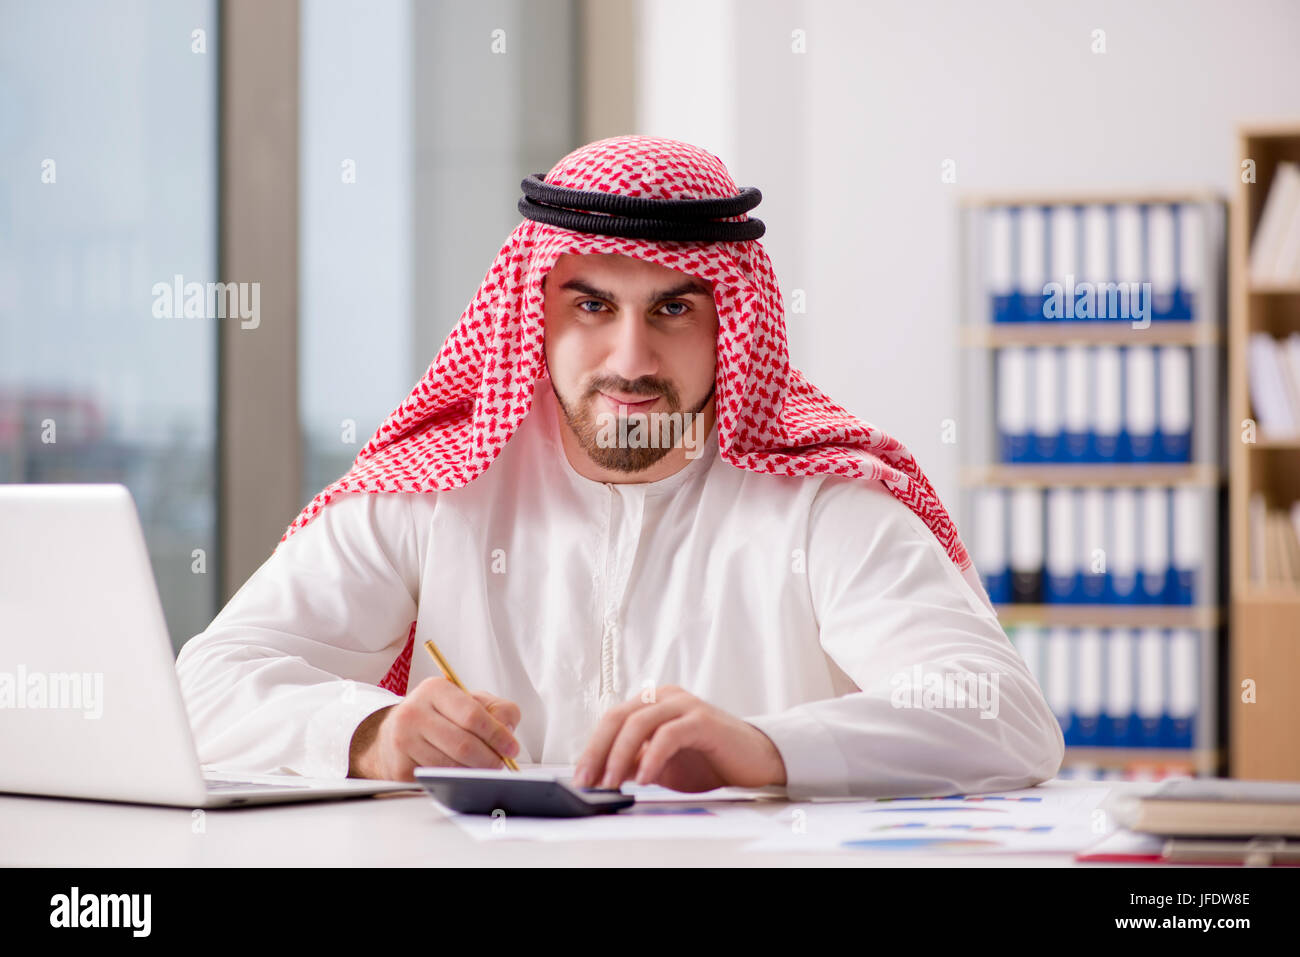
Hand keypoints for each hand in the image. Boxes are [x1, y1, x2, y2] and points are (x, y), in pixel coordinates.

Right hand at [349, 677, 520, 780]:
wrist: (396, 732)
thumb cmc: (440, 715)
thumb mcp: (470, 701)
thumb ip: (498, 709)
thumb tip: (508, 730)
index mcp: (434, 689)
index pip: (473, 716)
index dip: (498, 735)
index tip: (511, 748)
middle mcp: (413, 713)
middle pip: (463, 745)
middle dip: (490, 759)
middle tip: (500, 764)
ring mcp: (403, 741)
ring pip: (451, 766)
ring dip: (474, 772)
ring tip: (482, 768)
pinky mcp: (399, 768)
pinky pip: (438, 781)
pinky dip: (456, 781)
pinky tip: (460, 773)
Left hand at [570, 685, 785, 791]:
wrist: (756, 761)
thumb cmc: (709, 761)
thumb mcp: (662, 766)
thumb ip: (634, 763)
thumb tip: (601, 774)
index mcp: (653, 703)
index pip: (613, 719)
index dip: (593, 747)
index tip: (581, 776)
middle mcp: (666, 697)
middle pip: (619, 716)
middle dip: (598, 750)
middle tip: (588, 780)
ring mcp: (685, 705)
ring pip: (639, 722)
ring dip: (620, 755)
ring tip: (611, 782)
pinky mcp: (703, 720)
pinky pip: (668, 734)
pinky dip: (651, 757)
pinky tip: (644, 778)